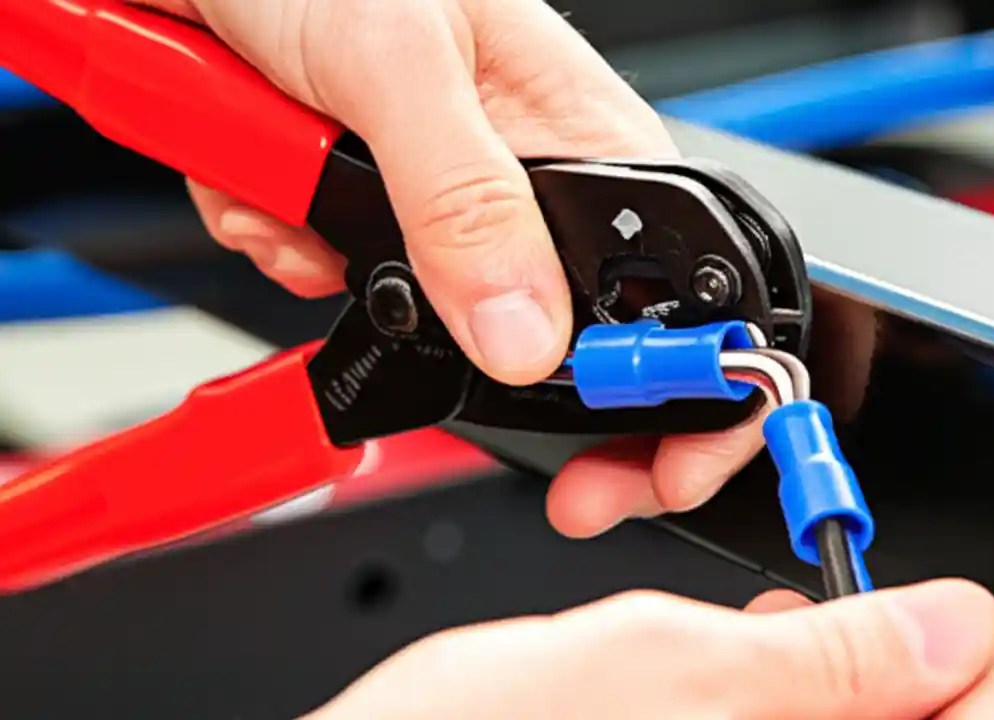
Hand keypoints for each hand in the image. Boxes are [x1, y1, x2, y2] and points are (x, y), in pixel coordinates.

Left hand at [137, 0, 841, 535]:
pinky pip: (340, 281)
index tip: (656, 456)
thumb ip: (466, 200)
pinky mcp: (363, 208)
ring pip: (428, 313)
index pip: (664, 282)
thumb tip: (529, 336)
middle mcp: (517, 173)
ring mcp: (437, 198)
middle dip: (507, 373)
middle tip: (509, 426)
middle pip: (558, 329)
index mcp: (575, 128)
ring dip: (349, 282)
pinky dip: (289, 249)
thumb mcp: (397, 64)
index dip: (675, 375)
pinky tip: (271, 189)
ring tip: (305, 204)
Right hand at [303, 580, 993, 718]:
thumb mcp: (661, 669)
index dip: (964, 666)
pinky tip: (714, 690)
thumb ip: (829, 657)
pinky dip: (764, 710)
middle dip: (885, 674)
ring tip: (750, 649)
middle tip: (820, 625)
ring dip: (817, 686)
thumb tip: (953, 624)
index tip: (919, 619)